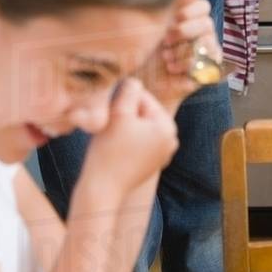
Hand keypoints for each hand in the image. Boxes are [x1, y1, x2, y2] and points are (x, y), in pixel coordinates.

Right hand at [74, 78, 177, 205]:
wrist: (101, 189)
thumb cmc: (109, 151)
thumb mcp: (119, 114)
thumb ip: (129, 91)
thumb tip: (135, 81)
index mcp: (168, 127)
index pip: (144, 98)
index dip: (122, 101)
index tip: (110, 112)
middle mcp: (171, 141)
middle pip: (143, 113)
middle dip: (125, 113)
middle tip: (109, 124)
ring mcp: (161, 154)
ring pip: (138, 126)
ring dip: (123, 126)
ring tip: (110, 137)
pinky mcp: (150, 164)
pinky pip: (137, 141)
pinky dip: (125, 140)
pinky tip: (114, 149)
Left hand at [137, 0, 222, 110]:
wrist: (142, 83)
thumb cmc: (146, 50)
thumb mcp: (157, 23)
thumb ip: (177, 3)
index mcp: (193, 18)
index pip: (203, 6)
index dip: (189, 11)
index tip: (173, 18)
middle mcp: (204, 33)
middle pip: (206, 23)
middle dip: (183, 31)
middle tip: (165, 40)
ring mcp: (207, 53)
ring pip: (206, 44)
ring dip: (181, 51)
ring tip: (165, 57)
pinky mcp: (207, 72)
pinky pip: (205, 64)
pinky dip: (185, 66)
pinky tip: (171, 69)